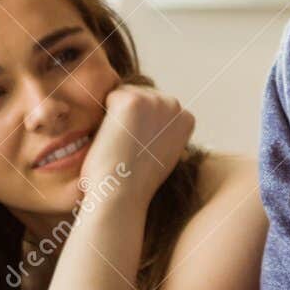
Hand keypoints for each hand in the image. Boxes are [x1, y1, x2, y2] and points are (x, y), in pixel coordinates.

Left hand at [80, 85, 193, 204]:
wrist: (122, 195)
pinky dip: (103, 116)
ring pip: (124, 94)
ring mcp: (154, 100)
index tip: (140, 149)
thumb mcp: (164, 155)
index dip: (140, 125)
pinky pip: (108, 96)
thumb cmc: (136, 182)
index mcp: (186, 118)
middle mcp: (175, 105)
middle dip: (128, 116)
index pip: (155, 106)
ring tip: (120, 144)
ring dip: (115, 115)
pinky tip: (111, 138)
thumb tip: (155, 123)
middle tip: (128, 148)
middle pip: (140, 95)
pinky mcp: (131, 100)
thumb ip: (165, 133)